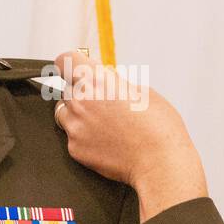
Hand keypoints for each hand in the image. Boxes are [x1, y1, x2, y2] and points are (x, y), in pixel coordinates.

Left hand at [52, 50, 207, 221]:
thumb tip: (108, 82)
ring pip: (64, 113)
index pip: (65, 61)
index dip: (71, 65)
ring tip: (103, 124)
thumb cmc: (158, 127)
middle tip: (102, 104)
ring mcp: (75, 126)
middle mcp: (81, 101)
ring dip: (77, 114)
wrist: (160, 162)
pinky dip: (84, 137)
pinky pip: (72, 136)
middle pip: (67, 89)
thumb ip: (116, 84)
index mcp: (97, 80)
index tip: (75, 70)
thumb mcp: (142, 91)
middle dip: (81, 94)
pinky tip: (105, 140)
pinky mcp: (75, 148)